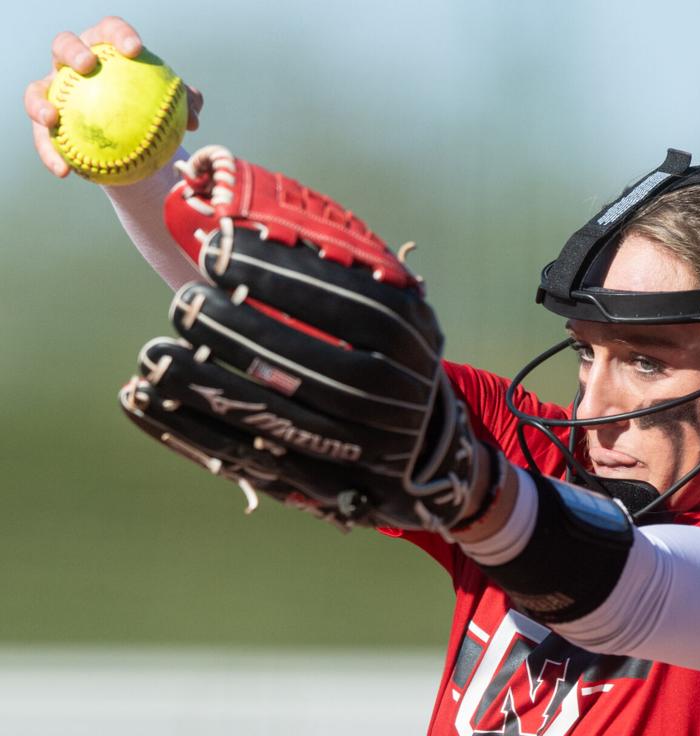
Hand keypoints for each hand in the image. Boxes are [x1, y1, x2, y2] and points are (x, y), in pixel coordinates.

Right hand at [24, 16, 202, 177]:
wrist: (131, 144)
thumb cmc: (154, 115)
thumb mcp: (172, 110)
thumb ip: (185, 105)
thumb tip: (194, 119)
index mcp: (107, 51)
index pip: (110, 32)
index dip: (119, 34)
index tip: (135, 49)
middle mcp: (74, 65)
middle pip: (64, 46)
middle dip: (72, 51)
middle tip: (88, 66)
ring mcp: (55, 91)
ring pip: (37, 90)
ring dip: (39, 102)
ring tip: (53, 118)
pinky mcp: (45, 123)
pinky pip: (43, 138)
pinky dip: (50, 154)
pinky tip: (64, 172)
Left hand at [120, 146, 487, 531]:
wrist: (426, 451)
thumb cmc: (390, 357)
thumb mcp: (390, 308)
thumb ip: (340, 269)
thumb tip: (253, 218)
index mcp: (410, 333)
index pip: (344, 298)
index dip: (276, 273)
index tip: (217, 250)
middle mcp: (395, 391)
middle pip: (309, 360)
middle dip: (237, 329)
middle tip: (183, 302)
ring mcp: (366, 445)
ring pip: (279, 416)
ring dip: (209, 386)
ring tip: (156, 354)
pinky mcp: (331, 485)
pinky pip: (256, 462)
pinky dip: (197, 434)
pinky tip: (153, 404)